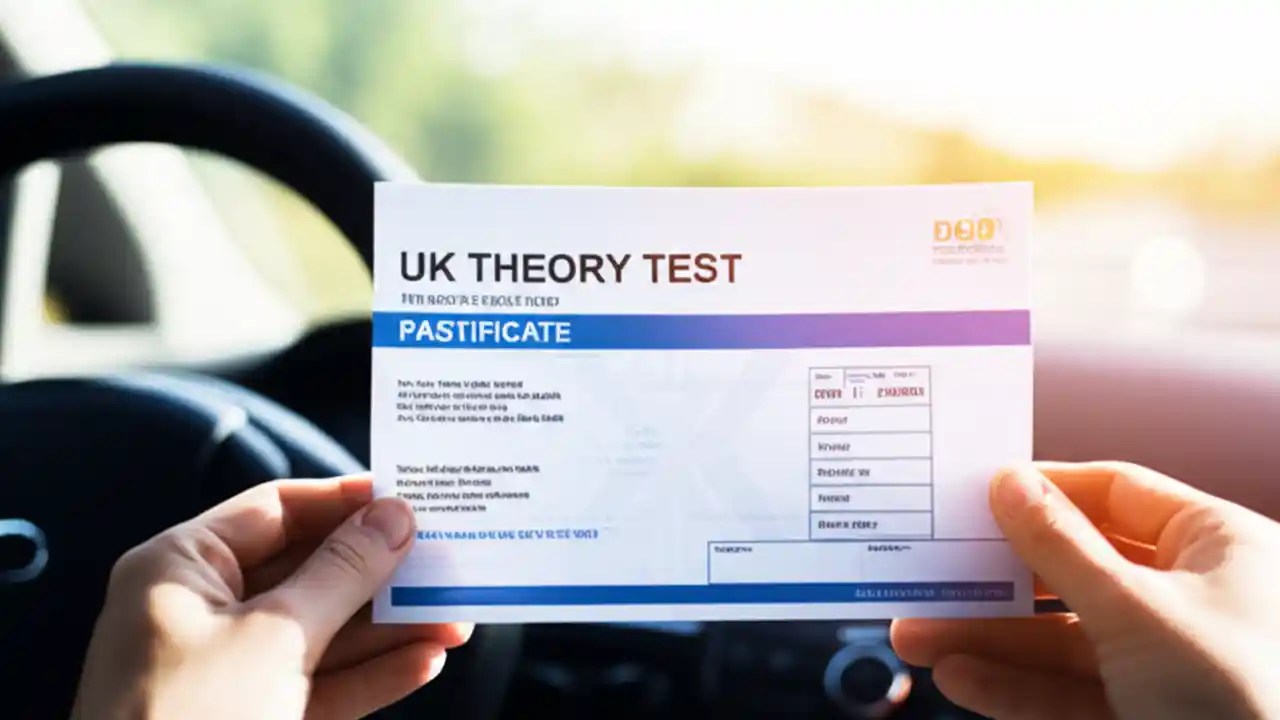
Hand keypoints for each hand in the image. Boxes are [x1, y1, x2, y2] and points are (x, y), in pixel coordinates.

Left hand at [72, 475, 471, 719]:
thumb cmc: (191, 718)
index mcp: (180, 569)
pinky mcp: (254, 718)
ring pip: (324, 633)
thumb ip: (343, 573)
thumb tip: (394, 517)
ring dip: (391, 628)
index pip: (275, 510)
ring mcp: (228, 671)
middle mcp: (201, 612)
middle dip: (381, 574)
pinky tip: (424, 662)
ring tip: (455, 620)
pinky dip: (372, 675)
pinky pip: (322, 684)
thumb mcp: (277, 635)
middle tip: (446, 563)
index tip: (411, 499)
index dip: (345, 502)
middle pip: (308, 571)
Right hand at [891, 462, 1279, 719]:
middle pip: (1074, 570)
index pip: (1116, 493)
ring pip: (1062, 639)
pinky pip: (1069, 692)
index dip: (1044, 490)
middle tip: (929, 571)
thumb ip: (1060, 546)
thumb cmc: (1244, 696)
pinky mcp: (1144, 716)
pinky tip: (960, 678)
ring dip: (989, 640)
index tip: (975, 492)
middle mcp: (1193, 599)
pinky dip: (1015, 688)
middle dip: (995, 580)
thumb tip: (1008, 482)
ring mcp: (1167, 663)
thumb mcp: (1136, 610)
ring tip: (915, 637)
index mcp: (1218, 547)